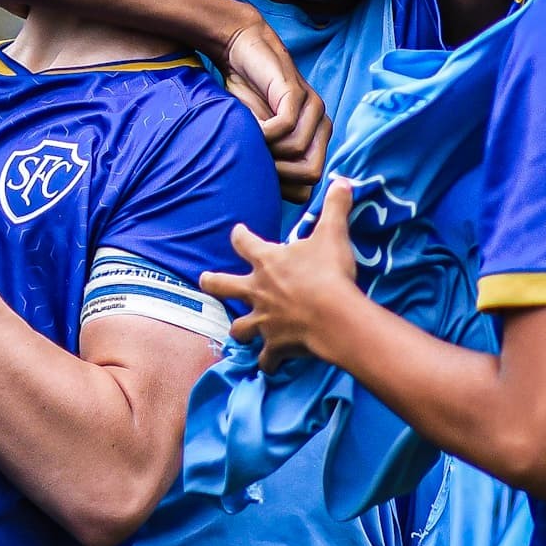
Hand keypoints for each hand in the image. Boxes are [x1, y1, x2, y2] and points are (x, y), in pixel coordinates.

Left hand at [202, 178, 364, 369]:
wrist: (333, 316)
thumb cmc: (329, 272)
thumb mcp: (333, 233)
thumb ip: (335, 206)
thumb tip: (343, 180)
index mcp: (267, 262)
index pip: (244, 242)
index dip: (240, 236)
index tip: (237, 232)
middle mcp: (257, 291)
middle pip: (222, 285)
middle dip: (211, 282)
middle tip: (203, 279)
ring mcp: (263, 321)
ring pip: (239, 328)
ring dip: (239, 329)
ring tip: (238, 331)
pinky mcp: (274, 346)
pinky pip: (266, 359)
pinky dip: (268, 363)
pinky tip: (270, 366)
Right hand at [222, 19, 329, 201]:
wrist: (240, 49)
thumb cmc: (245, 97)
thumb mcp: (257, 138)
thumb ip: (268, 162)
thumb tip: (264, 197)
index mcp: (315, 140)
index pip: (310, 185)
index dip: (283, 188)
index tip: (258, 178)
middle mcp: (321, 125)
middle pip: (311, 174)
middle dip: (279, 176)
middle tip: (254, 163)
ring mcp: (313, 108)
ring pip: (299, 153)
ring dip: (268, 153)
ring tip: (249, 141)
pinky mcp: (296, 92)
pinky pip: (285, 128)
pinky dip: (263, 134)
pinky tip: (249, 127)